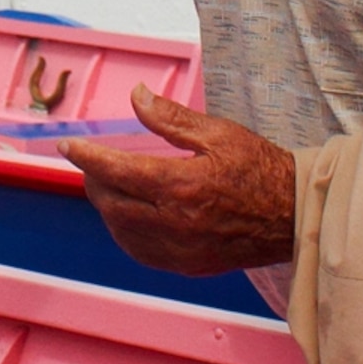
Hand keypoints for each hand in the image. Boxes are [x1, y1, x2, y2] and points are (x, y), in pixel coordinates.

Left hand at [61, 86, 296, 276]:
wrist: (294, 215)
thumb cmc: (260, 169)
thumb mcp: (217, 133)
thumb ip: (171, 118)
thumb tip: (137, 96)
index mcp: (182, 186)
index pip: (118, 172)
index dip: (88, 158)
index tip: (68, 147)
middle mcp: (176, 223)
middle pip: (113, 204)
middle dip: (95, 181)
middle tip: (92, 164)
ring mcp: (180, 250)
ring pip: (122, 232)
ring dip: (107, 208)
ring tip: (108, 187)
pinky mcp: (187, 266)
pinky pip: (141, 252)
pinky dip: (125, 232)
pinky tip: (127, 216)